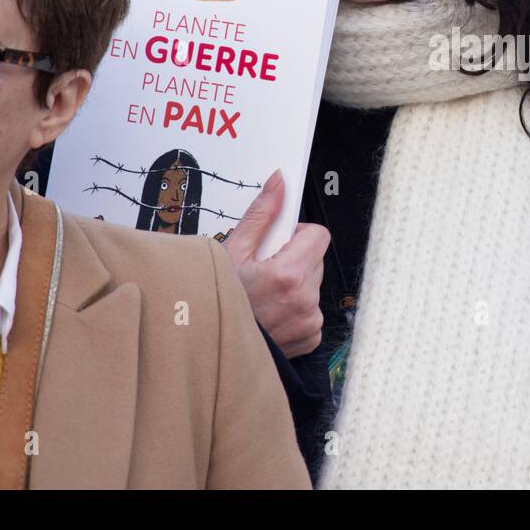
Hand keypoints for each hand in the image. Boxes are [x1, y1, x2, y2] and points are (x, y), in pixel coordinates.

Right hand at [224, 169, 328, 358]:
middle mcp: (304, 299)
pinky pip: (312, 311)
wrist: (211, 346)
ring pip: (313, 285)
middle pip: (315, 259)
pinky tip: (272, 312)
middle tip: (265, 270)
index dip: (299, 233)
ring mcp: (309, 321)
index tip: (279, 242)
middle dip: (295, 258)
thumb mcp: (232, 252)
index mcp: (288, 275)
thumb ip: (261, 214)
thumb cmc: (215, 301)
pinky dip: (296, 309)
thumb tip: (279, 183)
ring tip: (265, 294)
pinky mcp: (310, 336)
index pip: (318, 235)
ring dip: (296, 284)